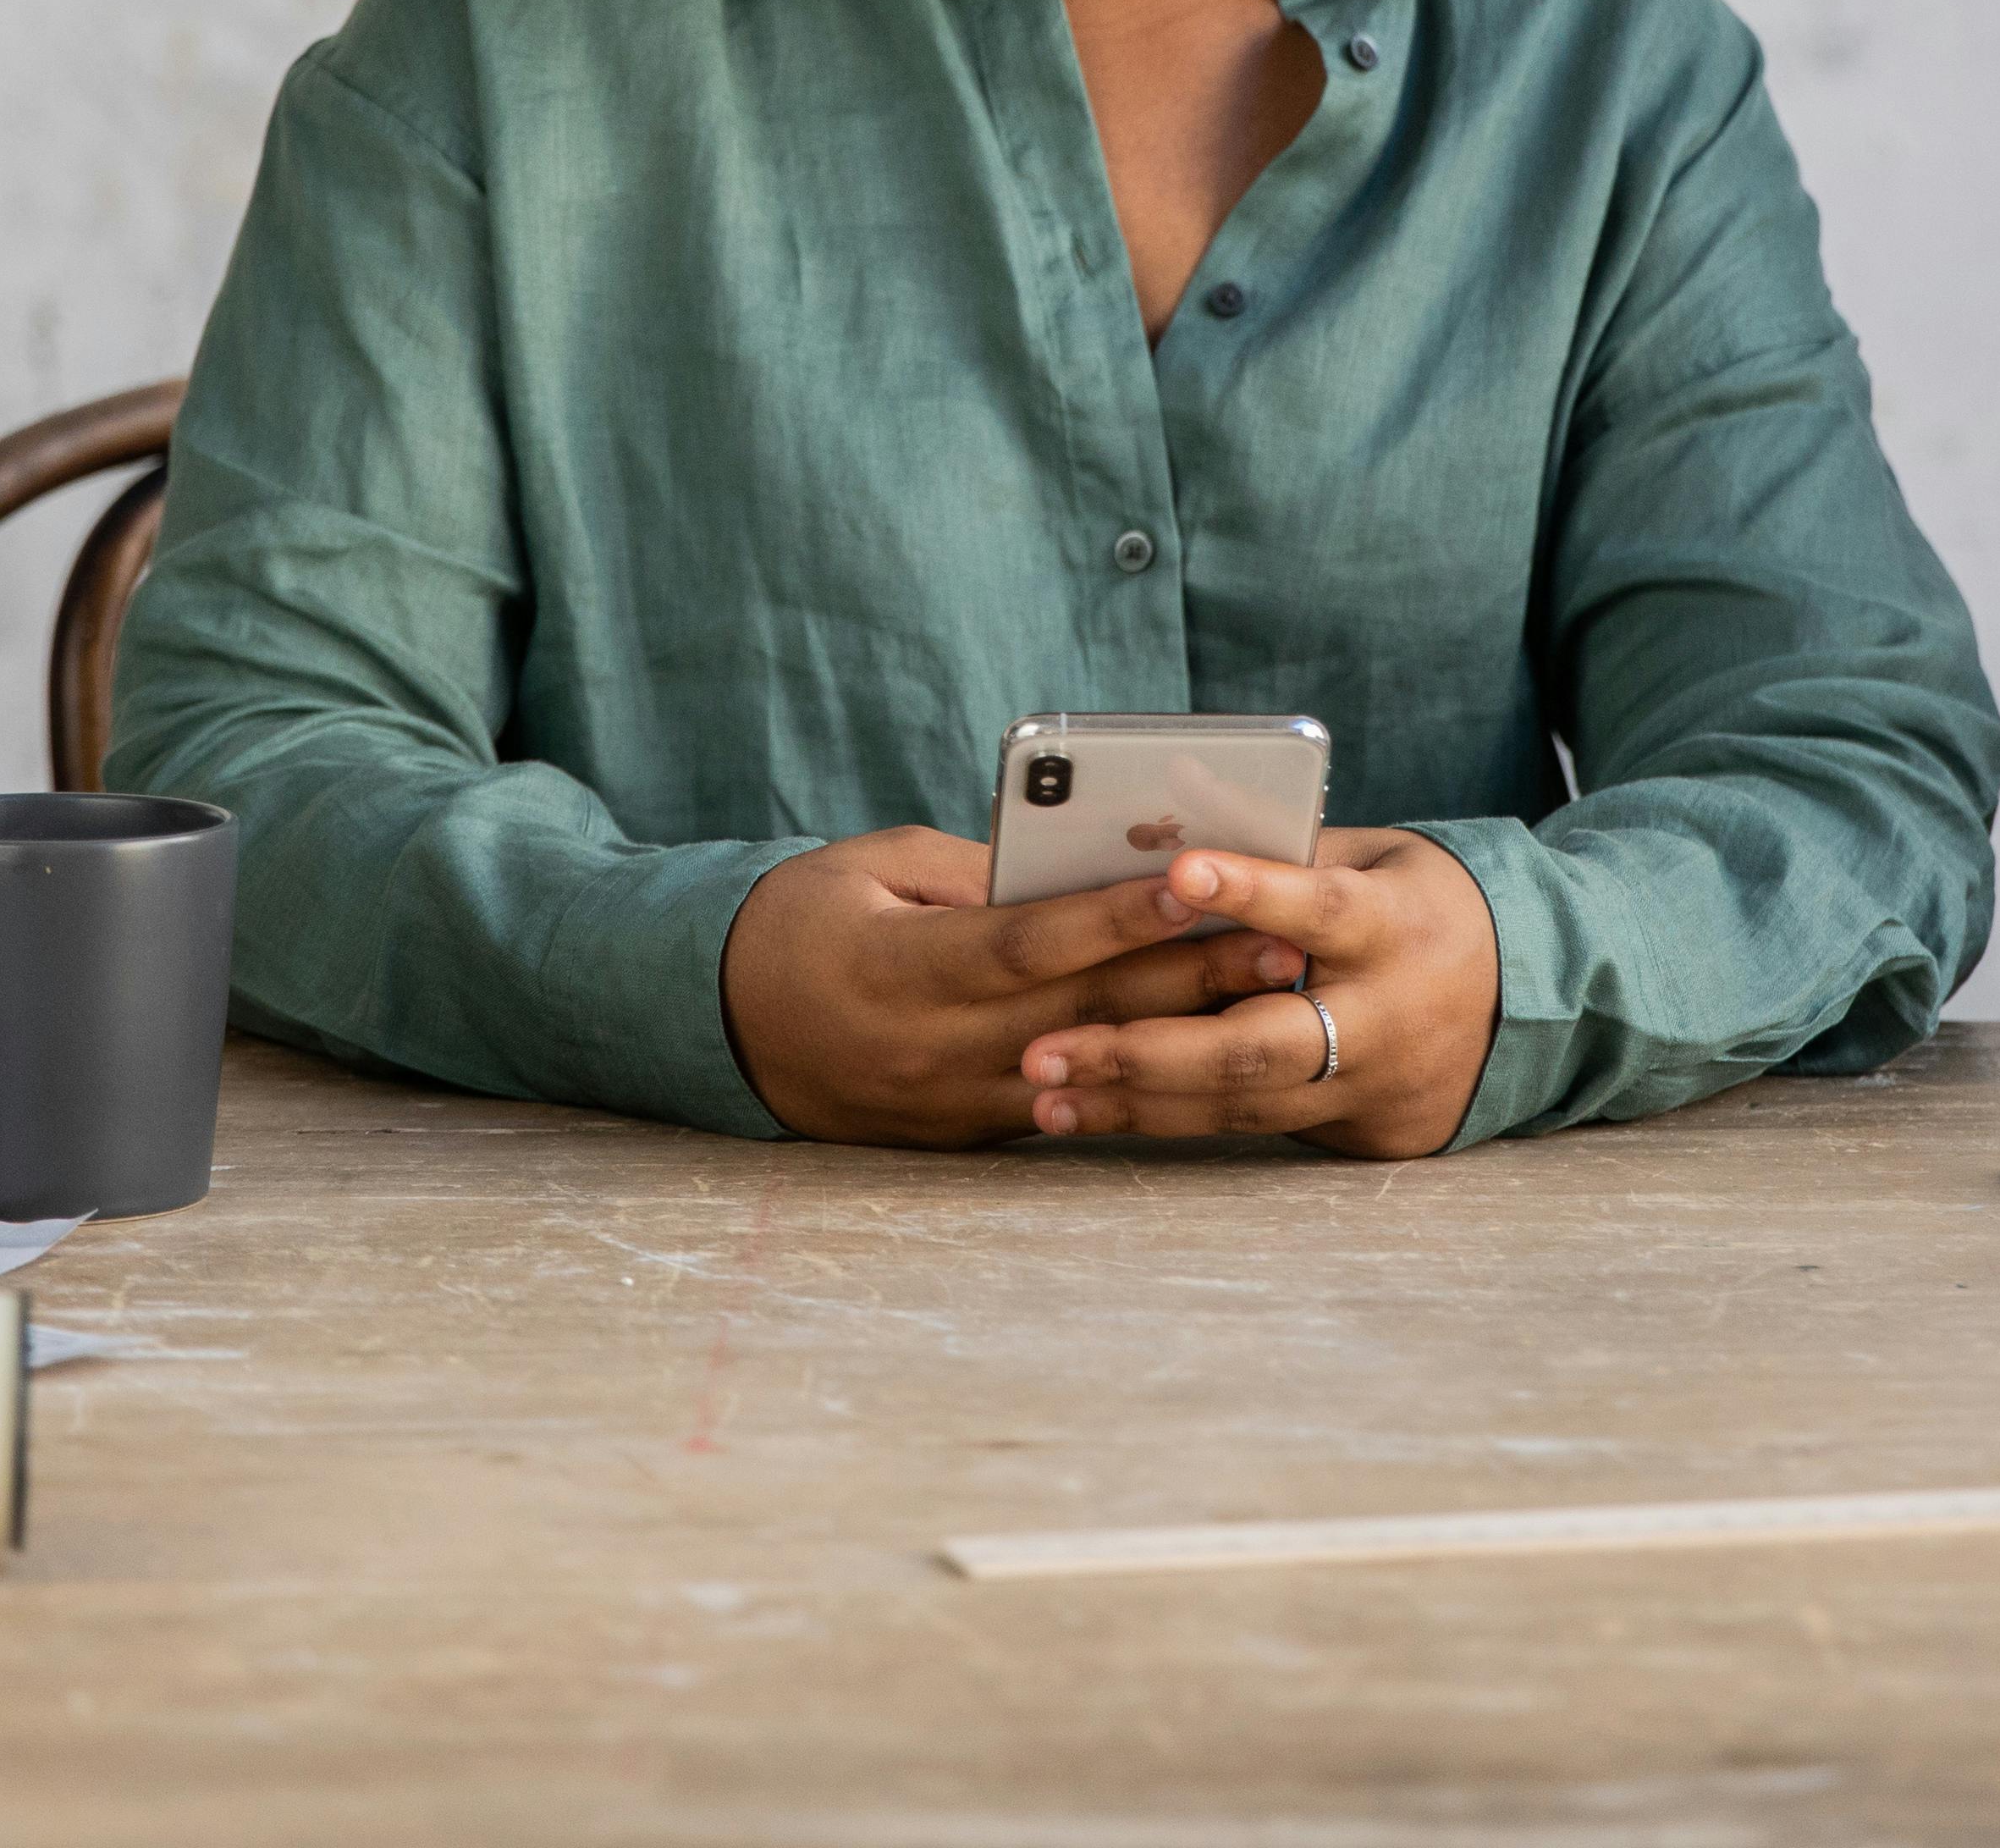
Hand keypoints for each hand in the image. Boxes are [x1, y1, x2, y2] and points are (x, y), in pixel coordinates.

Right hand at [718, 826, 1308, 1145]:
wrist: (718, 1025)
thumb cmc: (798, 922)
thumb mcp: (871, 867)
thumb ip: (972, 871)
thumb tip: (1076, 865)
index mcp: (899, 968)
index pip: (1029, 940)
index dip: (1119, 914)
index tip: (1202, 878)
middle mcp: (929, 1048)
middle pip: (1082, 1012)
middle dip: (1187, 976)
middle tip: (1281, 942)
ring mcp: (947, 1104)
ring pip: (1086, 1071)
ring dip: (1184, 1033)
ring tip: (1268, 996)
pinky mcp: (960, 1136)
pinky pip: (1062, 1110)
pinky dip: (1133, 1078)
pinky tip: (1205, 1052)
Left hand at [1016, 827, 1498, 1160]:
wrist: (1533, 1002)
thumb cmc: (1417, 904)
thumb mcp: (1374, 859)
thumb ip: (1286, 855)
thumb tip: (1163, 837)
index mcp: (1394, 926)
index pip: (1319, 909)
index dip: (1252, 893)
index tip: (1175, 874)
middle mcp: (1388, 1017)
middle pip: (1257, 1044)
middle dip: (1143, 1049)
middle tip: (1044, 1049)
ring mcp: (1377, 1088)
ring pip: (1242, 1105)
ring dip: (1134, 1102)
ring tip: (1045, 1095)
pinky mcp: (1365, 1135)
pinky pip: (1257, 1131)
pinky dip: (1175, 1120)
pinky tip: (1101, 1114)